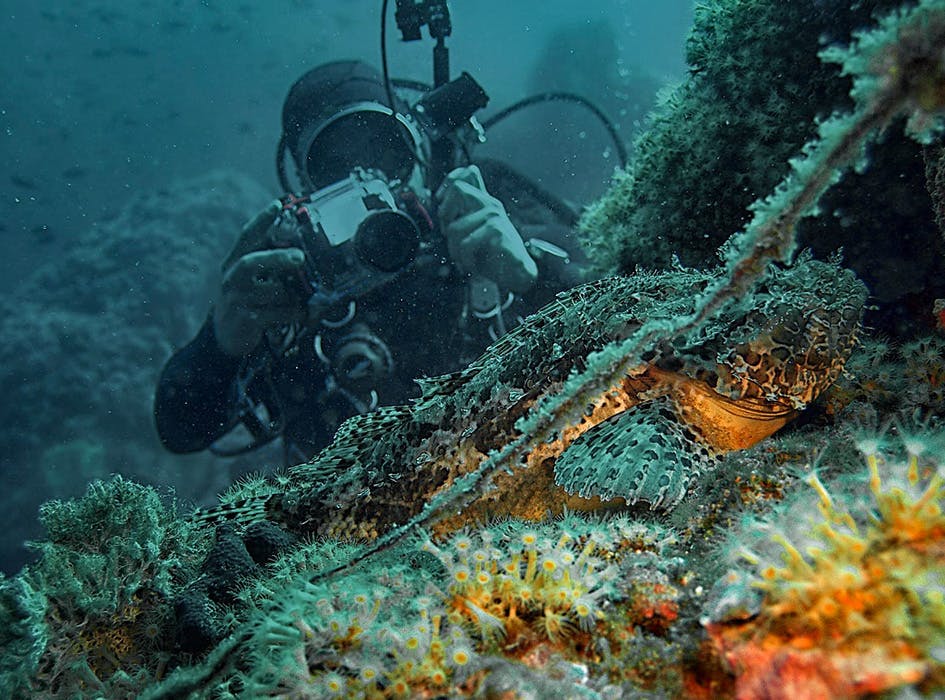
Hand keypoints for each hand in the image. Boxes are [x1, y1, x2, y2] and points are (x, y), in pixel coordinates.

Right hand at [212, 201, 308, 356]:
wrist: (227, 334)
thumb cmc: (248, 298)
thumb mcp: (252, 276)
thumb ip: (270, 259)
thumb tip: (301, 245)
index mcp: (235, 261)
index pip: (246, 236)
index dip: (262, 219)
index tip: (279, 204)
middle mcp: (232, 278)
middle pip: (251, 263)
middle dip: (276, 258)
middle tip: (300, 257)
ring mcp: (237, 299)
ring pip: (269, 292)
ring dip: (293, 293)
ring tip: (307, 295)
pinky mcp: (246, 320)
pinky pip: (276, 314)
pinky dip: (294, 312)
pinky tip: (303, 312)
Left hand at [436, 165, 537, 292]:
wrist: (516, 274)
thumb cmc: (492, 256)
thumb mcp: (473, 233)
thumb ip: (461, 215)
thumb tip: (439, 199)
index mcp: (484, 202)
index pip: (466, 173)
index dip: (448, 183)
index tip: (440, 203)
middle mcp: (490, 204)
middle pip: (458, 189)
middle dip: (445, 215)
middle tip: (450, 236)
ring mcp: (494, 216)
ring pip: (454, 227)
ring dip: (454, 250)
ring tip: (463, 260)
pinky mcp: (497, 231)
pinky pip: (466, 243)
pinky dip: (464, 260)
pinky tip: (472, 266)